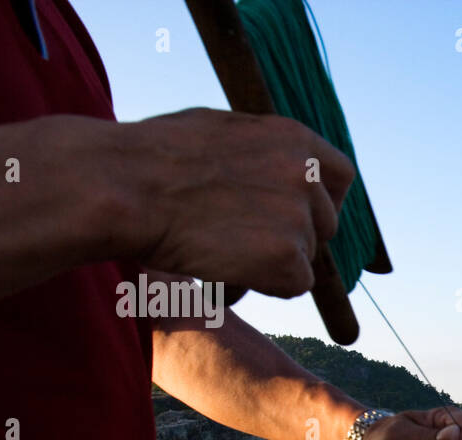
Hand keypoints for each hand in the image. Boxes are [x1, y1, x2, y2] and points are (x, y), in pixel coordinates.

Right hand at [113, 108, 354, 297]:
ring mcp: (298, 217)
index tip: (300, 216)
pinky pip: (293, 286)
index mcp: (293, 138)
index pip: (339, 176)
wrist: (121, 184)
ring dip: (268, 262)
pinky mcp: (286, 258)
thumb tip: (281, 167)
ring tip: (217, 248)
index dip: (321, 201)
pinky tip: (224, 269)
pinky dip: (263, 285)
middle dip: (291, 237)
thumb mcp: (220, 132)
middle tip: (242, 240)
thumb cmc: (151, 157)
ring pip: (304, 258)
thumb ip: (262, 152)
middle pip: (323, 225)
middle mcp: (305, 174)